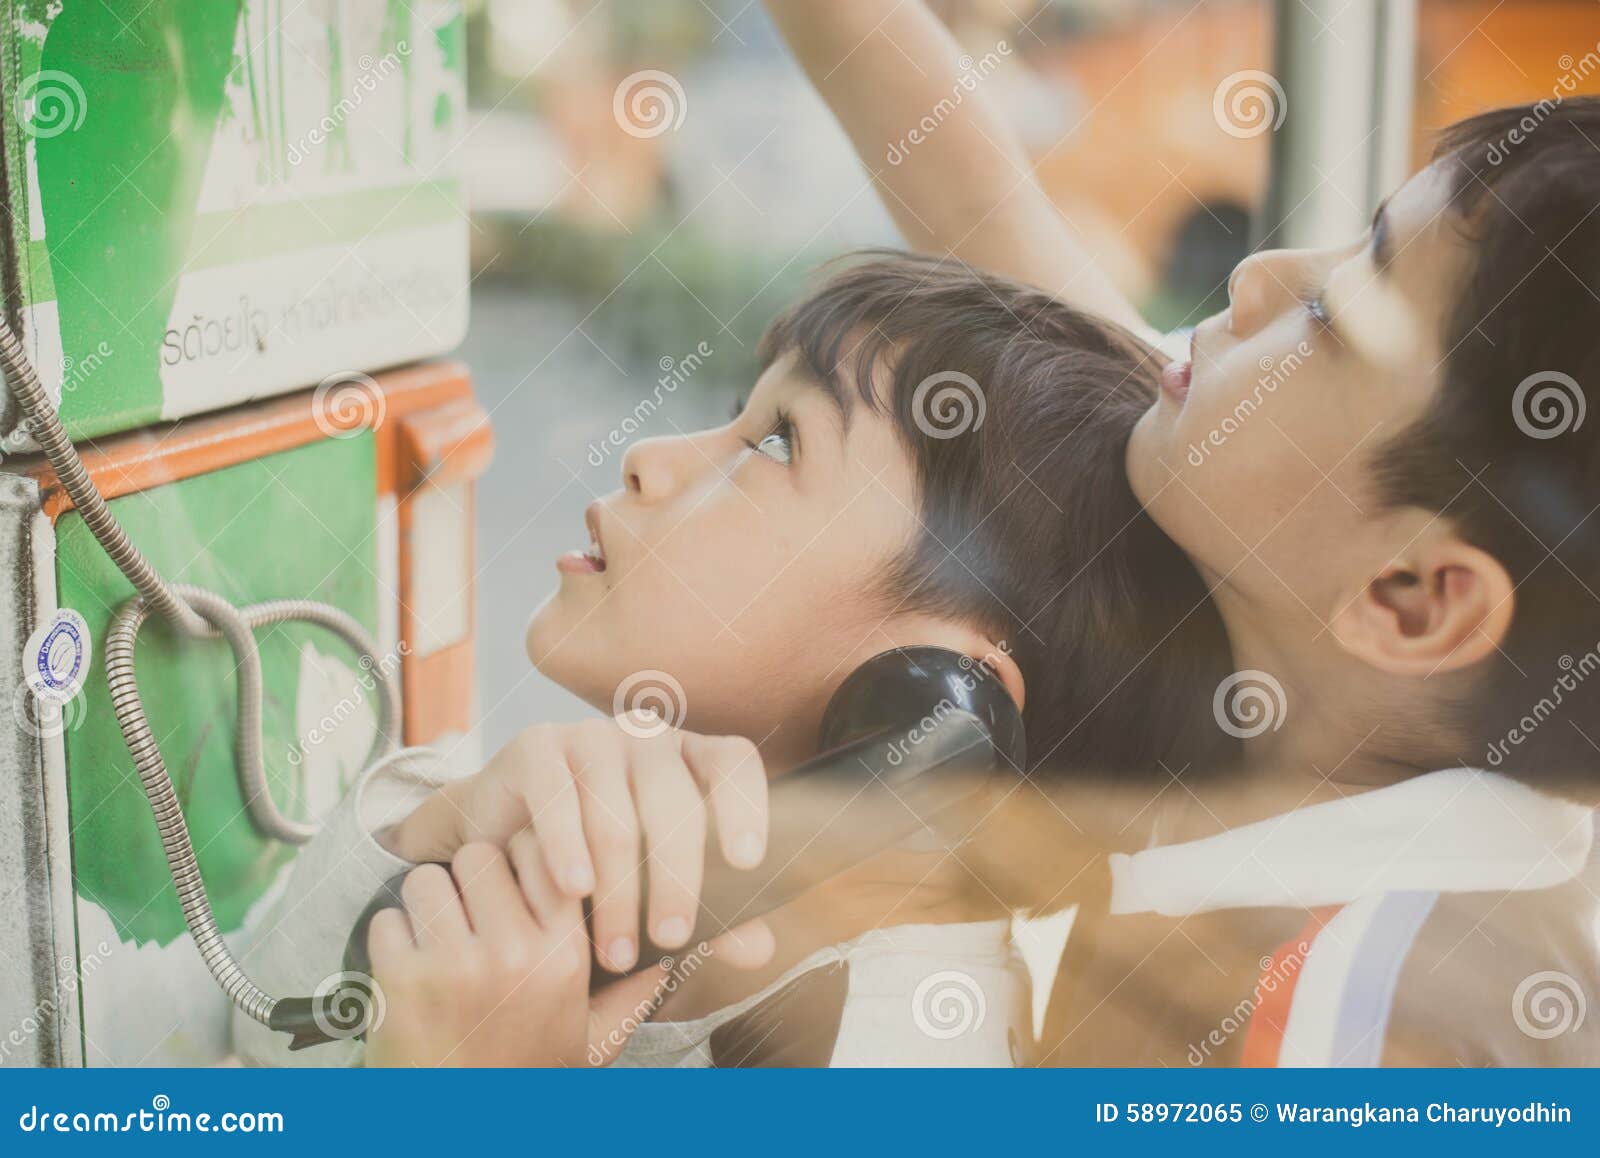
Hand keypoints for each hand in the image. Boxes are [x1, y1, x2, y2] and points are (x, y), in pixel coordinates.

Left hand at [364, 837, 670, 1066]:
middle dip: (469, 879)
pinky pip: (387, 919)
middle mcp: (514, 954)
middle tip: (468, 911)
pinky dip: (391, 938)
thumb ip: (629, 999)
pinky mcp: (401, 982)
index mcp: (564, 958)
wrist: (456, 1135)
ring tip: (436, 937)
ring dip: (426, 904)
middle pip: (480, 856)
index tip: (514, 878)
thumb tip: (667, 964)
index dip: (524, 856)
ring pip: (428, 878)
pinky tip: (406, 968)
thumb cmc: (523, 1080)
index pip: (544, 853)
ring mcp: (455, 966)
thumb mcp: (589, 1044)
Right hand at [385, 719, 768, 971]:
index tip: (747, 863)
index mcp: (691, 758)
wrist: (502, 844)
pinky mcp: (537, 747)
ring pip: (617, 815)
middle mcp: (647, 738)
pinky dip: (566, 847)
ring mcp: (591, 736)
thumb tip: (761, 951)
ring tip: (616, 952)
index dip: (745, 805)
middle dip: (676, 880)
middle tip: (671, 941)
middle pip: (676, 802)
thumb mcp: (658, 894)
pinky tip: (573, 888)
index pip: (734, 762)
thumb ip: (712, 920)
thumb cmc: (599, 868)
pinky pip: (557, 798)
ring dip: (618, 892)